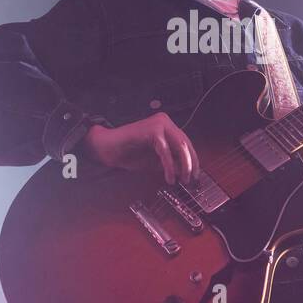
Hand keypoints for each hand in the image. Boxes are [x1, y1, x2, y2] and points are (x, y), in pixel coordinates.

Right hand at [81, 113, 198, 184]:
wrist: (108, 148)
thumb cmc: (129, 153)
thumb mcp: (155, 161)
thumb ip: (171, 163)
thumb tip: (186, 171)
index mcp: (166, 127)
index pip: (185, 142)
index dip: (192, 159)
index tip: (195, 174)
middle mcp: (164, 122)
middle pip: (185, 143)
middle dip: (191, 163)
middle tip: (190, 179)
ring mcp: (159, 124)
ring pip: (180, 146)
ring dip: (184, 165)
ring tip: (182, 179)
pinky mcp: (153, 130)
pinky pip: (166, 151)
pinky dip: (169, 166)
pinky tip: (169, 177)